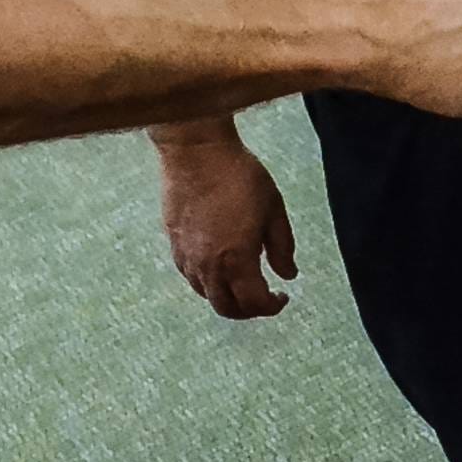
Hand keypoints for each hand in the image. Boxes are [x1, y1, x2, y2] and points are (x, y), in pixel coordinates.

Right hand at [152, 125, 295, 318]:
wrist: (196, 151)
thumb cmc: (239, 175)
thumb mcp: (274, 209)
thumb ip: (283, 247)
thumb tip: (288, 274)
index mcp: (237, 260)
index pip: (254, 303)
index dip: (272, 306)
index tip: (283, 296)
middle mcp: (208, 266)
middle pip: (226, 308)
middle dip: (249, 310)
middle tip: (263, 298)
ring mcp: (187, 257)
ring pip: (206, 295)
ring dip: (227, 297)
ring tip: (243, 283)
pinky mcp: (174, 244)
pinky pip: (190, 277)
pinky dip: (208, 282)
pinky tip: (219, 265)